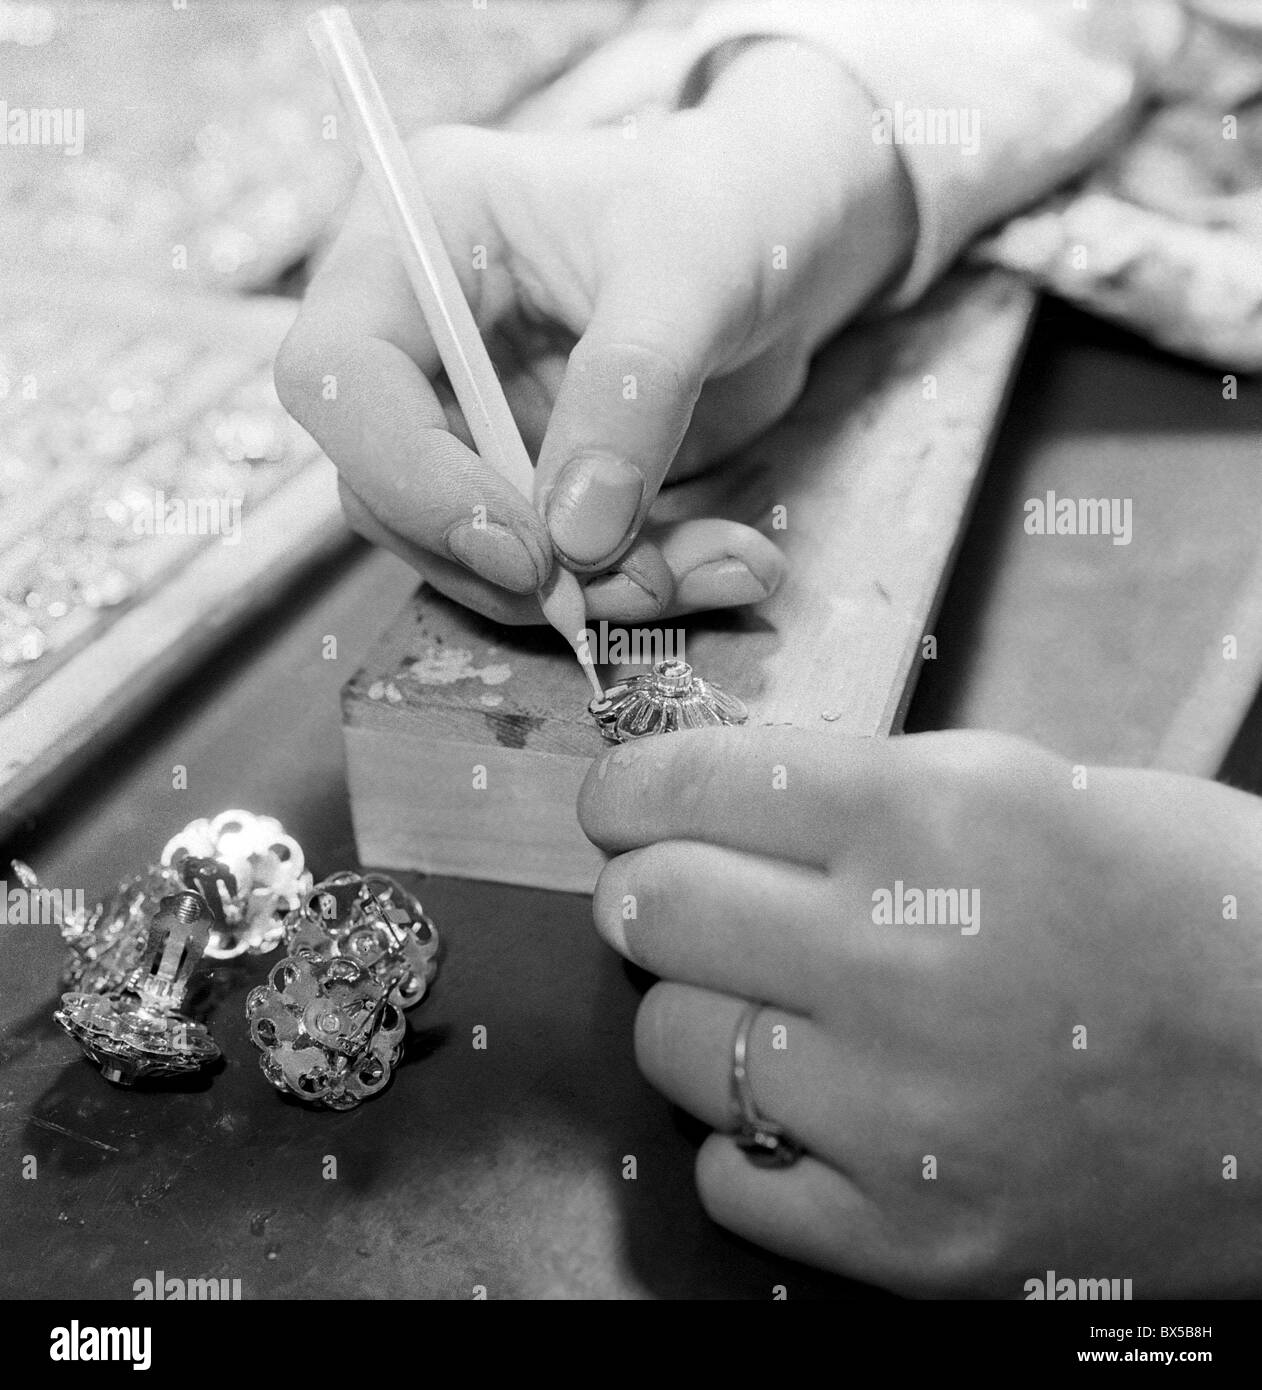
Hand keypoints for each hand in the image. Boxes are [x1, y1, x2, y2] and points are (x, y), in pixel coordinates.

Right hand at [276, 40, 913, 623]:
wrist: (788, 241)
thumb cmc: (733, 207)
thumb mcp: (693, 274)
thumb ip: (628, 392)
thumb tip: (575, 538)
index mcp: (418, 241)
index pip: (336, 376)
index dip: (409, 478)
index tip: (525, 549)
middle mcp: (422, 340)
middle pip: (386, 491)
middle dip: (511, 565)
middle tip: (639, 585)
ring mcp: (472, 419)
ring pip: (468, 553)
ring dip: (586, 593)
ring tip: (715, 568)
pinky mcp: (528, 481)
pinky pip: (551, 568)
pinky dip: (631, 587)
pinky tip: (728, 562)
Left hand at [578, 725, 1261, 1295]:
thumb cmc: (1180, 909)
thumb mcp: (1024, 788)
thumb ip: (853, 792)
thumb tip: (708, 800)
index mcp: (932, 824)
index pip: (693, 786)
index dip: (631, 790)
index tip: (621, 805)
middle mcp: (901, 965)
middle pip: (652, 912)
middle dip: (651, 891)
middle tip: (687, 896)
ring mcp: (900, 1120)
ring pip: (672, 1044)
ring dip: (703, 1012)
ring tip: (778, 1005)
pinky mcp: (913, 1244)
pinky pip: (728, 1179)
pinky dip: (752, 1138)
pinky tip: (816, 1109)